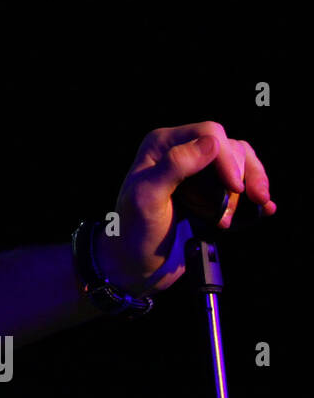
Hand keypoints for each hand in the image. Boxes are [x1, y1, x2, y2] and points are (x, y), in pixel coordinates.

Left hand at [95, 122, 275, 296]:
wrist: (137, 263)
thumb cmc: (135, 231)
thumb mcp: (147, 198)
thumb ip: (174, 166)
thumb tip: (211, 142)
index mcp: (161, 145)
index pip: (209, 133)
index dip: (227, 159)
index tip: (234, 189)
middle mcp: (180, 151)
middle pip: (230, 147)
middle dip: (239, 178)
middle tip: (233, 209)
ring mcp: (197, 171)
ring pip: (241, 163)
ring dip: (249, 188)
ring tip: (244, 213)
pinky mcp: (210, 191)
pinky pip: (242, 182)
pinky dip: (255, 195)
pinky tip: (263, 209)